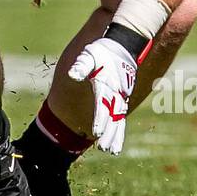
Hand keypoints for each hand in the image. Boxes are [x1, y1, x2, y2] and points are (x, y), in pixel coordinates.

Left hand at [68, 35, 138, 154]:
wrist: (124, 44)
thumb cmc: (103, 50)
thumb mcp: (89, 56)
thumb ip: (81, 66)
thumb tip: (72, 74)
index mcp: (106, 85)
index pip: (103, 105)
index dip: (100, 119)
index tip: (97, 133)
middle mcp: (116, 93)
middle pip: (113, 116)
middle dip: (110, 133)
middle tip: (105, 149)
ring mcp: (121, 95)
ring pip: (119, 119)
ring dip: (116, 135)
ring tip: (112, 151)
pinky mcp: (123, 96)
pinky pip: (121, 116)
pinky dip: (118, 128)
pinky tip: (116, 140)